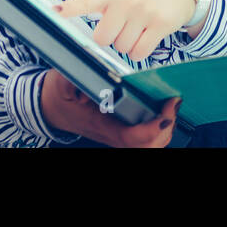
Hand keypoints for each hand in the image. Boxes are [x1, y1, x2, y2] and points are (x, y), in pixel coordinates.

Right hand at [39, 68, 179, 147]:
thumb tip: (84, 86)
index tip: (166, 111)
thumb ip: (70, 81)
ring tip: (171, 106)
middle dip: (166, 128)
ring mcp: (119, 136)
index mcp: (102, 125)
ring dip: (165, 129)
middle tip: (173, 103)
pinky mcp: (122, 132)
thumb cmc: (60, 98)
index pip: (133, 137)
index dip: (154, 128)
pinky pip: (146, 139)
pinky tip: (163, 112)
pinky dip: (160, 129)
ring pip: (150, 144)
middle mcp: (113, 134)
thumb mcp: (60, 84)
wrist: (52, 109)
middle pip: (148, 145)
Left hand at [56, 0, 194, 60]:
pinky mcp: (161, 25)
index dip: (71, 7)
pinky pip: (139, 53)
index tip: (57, 12)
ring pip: (121, 47)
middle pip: (102, 38)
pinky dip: (139, 50)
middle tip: (121, 23)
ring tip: (136, 26)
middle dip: (110, 36)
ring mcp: (144, 12)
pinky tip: (145, 36)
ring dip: (126, 43)